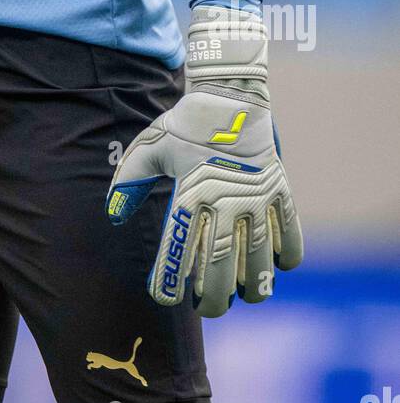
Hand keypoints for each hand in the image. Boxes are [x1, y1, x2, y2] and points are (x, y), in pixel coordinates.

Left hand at [106, 6, 302, 317]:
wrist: (229, 93)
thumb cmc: (184, 123)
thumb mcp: (149, 147)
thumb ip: (128, 182)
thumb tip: (113, 216)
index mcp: (189, 191)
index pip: (177, 247)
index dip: (169, 277)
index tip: (164, 296)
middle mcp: (223, 199)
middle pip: (220, 261)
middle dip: (214, 294)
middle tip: (208, 308)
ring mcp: (255, 194)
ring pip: (258, 253)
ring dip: (254, 282)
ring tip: (247, 298)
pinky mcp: (279, 187)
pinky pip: (289, 228)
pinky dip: (288, 251)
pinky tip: (279, 267)